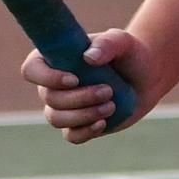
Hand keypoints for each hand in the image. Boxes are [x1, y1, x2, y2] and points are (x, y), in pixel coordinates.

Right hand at [21, 29, 156, 143]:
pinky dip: (85, 132)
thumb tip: (88, 58)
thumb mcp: (122, 42)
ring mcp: (64, 107)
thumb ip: (107, 44)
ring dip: (83, 115)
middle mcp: (53, 84)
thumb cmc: (129, 53)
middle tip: (107, 91)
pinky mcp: (79, 125)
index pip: (32, 70)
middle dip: (78, 98)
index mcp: (54, 58)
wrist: (147, 76)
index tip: (74, 79)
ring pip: (57, 119)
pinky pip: (71, 136)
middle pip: (49, 98)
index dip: (47, 78)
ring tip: (111, 105)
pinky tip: (103, 123)